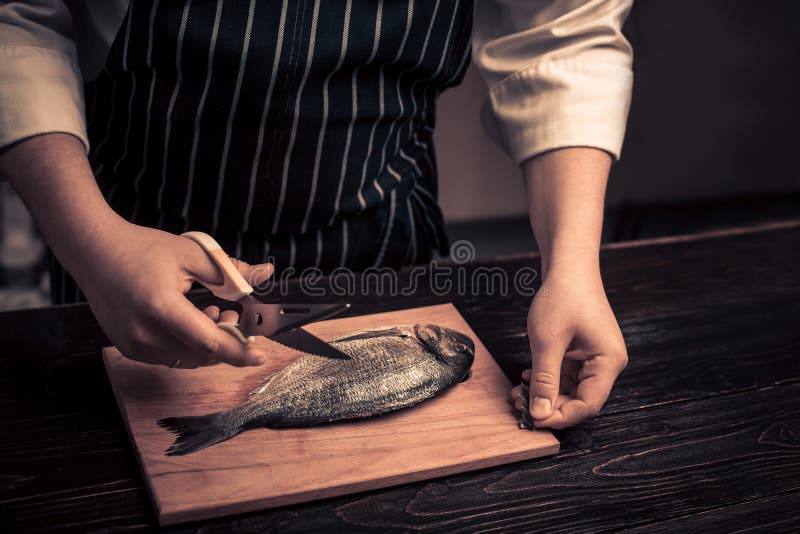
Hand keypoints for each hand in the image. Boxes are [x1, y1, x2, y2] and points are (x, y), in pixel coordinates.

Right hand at [1, 134, 272, 367]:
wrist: (93, 251)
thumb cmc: (141, 248)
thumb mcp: (192, 253)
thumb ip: (231, 271)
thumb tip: (266, 273)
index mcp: (161, 308)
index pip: (210, 343)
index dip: (239, 351)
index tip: (261, 354)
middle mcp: (144, 334)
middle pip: (201, 354)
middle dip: (226, 340)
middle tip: (234, 314)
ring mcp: (133, 344)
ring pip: (187, 359)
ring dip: (207, 344)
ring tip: (211, 311)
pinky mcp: (128, 348)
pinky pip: (169, 356)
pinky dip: (187, 345)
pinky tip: (191, 320)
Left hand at [512, 271, 627, 427]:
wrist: (568, 266)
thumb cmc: (562, 295)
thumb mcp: (547, 341)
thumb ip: (544, 380)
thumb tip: (540, 413)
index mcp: (609, 361)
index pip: (588, 405)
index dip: (560, 416)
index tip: (533, 419)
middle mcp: (607, 362)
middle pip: (580, 399)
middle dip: (549, 406)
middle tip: (520, 405)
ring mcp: (595, 357)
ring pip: (570, 389)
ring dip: (544, 394)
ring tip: (518, 393)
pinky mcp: (582, 351)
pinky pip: (565, 375)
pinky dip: (546, 379)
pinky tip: (527, 377)